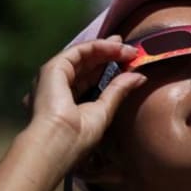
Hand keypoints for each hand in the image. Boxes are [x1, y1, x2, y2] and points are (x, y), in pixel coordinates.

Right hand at [28, 35, 145, 164]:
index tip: (129, 62)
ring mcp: (52, 78)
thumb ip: (118, 91)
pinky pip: (77, 52)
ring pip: (81, 56)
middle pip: (85, 65)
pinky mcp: (52, 69)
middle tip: (130, 48)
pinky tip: (116, 47)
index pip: (87, 79)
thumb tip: (139, 77)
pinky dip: (97, 46)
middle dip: (107, 54)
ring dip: (105, 49)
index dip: (107, 68)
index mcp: (63, 103)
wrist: (57, 143)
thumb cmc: (77, 138)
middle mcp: (55, 88)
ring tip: (127, 48)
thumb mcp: (103, 111)